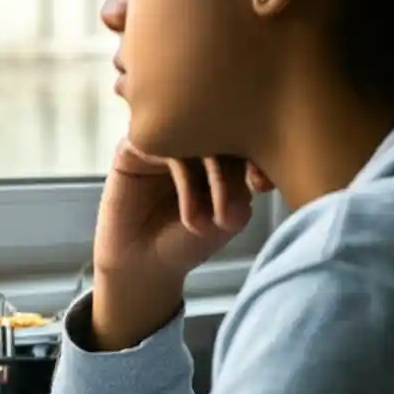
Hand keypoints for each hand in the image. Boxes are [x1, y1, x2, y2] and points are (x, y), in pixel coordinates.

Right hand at [91, 139, 273, 350]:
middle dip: (234, 171)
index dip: (258, 155)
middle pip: (221, 130)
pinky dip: (185, 179)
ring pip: (195, 136)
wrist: (142, 262)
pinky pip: (164, 146)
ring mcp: (162, 141)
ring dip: (214, 177)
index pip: (242, 131)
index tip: (260, 187)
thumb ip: (242, 187)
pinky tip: (188, 215)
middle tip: (232, 212)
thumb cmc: (185, 239)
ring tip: (214, 219)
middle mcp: (188, 139)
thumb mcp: (229, 218)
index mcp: (216, 148)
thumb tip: (248, 163)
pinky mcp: (133, 148)